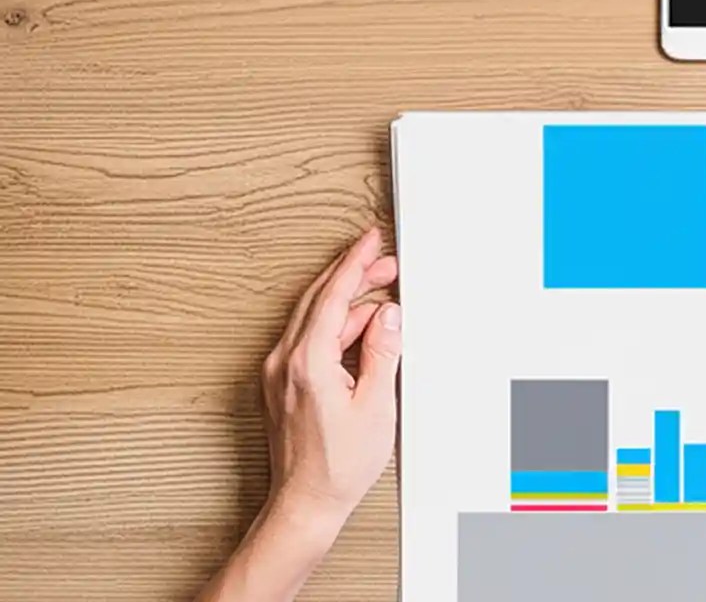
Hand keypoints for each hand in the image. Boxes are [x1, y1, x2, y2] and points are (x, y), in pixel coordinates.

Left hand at [262, 226, 401, 530]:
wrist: (306, 502)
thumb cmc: (338, 465)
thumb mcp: (376, 405)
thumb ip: (382, 352)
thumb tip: (388, 315)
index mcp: (308, 362)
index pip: (332, 296)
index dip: (355, 263)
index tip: (370, 241)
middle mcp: (285, 361)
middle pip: (319, 299)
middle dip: (353, 275)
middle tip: (385, 262)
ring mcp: (279, 372)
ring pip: (313, 318)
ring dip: (346, 302)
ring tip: (382, 296)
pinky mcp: (282, 383)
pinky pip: (308, 339)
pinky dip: (335, 326)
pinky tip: (360, 328)